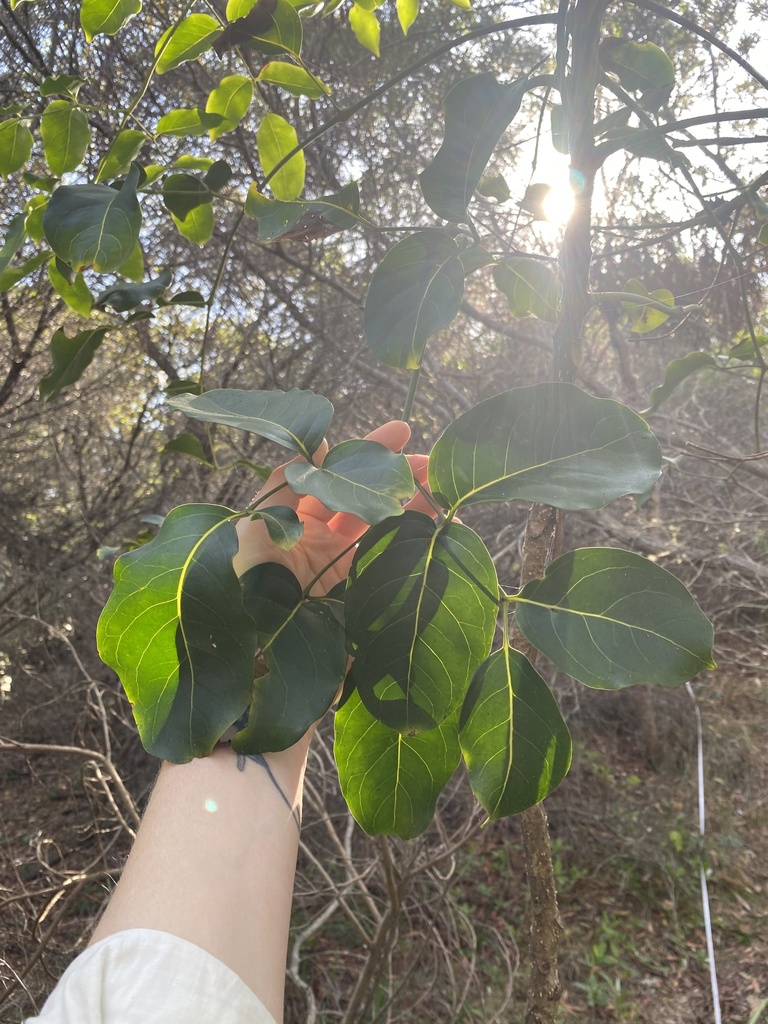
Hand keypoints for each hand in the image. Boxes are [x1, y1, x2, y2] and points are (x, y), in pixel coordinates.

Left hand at [233, 420, 434, 594]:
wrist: (258, 629)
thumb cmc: (248, 572)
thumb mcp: (259, 520)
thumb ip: (287, 482)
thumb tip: (319, 444)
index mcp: (295, 514)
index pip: (335, 474)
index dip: (365, 452)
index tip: (398, 432)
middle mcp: (320, 533)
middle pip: (363, 496)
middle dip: (395, 475)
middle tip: (426, 458)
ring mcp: (340, 558)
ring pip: (381, 522)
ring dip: (410, 502)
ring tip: (438, 482)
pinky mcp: (356, 582)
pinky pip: (388, 552)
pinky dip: (413, 537)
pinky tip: (437, 518)